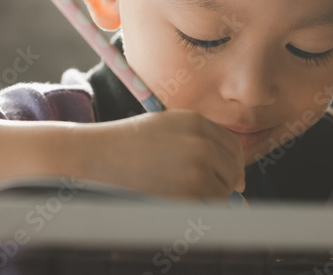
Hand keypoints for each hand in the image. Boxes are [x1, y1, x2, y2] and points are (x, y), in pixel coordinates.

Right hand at [77, 109, 245, 201]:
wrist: (94, 156)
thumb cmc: (125, 147)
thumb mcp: (166, 129)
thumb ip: (200, 146)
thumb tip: (238, 187)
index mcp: (196, 122)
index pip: (233, 148)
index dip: (230, 166)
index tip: (225, 179)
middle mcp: (202, 141)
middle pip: (233, 170)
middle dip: (222, 184)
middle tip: (199, 192)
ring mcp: (198, 166)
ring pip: (224, 191)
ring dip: (209, 199)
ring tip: (178, 195)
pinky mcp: (190, 191)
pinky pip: (211, 207)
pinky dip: (199, 210)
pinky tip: (175, 202)